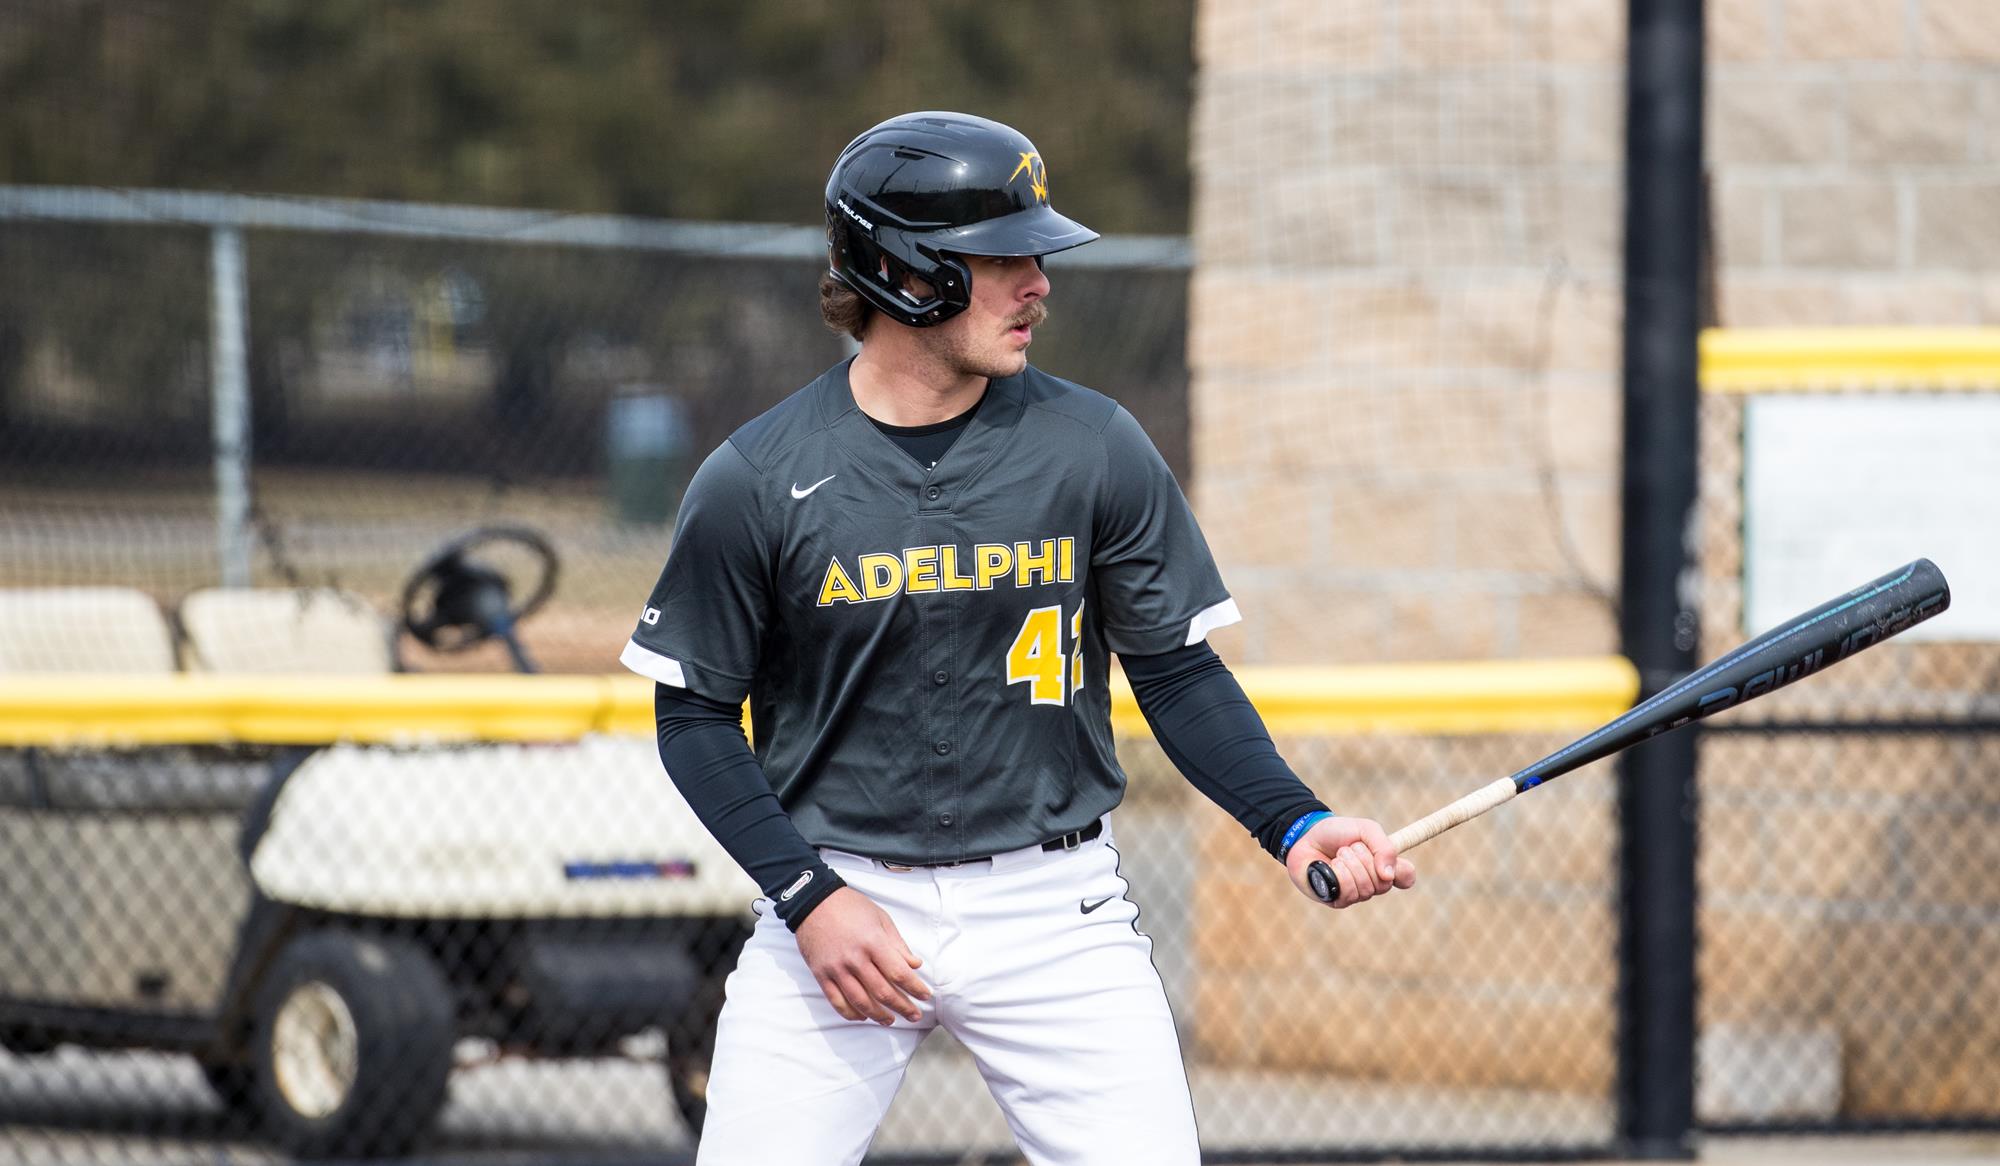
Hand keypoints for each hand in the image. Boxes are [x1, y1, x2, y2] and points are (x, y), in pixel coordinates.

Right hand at [793, 887, 930, 1024]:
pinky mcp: (821, 974)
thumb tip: (915, 964)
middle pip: (882, 992)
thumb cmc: (851, 907)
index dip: (915, 988)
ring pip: (860, 1002)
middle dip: (902, 1007)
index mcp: (872, 942)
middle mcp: (855, 958)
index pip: (899, 973)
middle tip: (914, 1015)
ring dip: (878, 1015)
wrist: (813, 902)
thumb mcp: (880, 918)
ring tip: (890, 1021)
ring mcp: (836, 969)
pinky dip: (851, 1013)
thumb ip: (898, 944)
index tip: (925, 996)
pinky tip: (863, 1016)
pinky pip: (837, 1001)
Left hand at [1284, 816, 1415, 908]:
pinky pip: (1348, 893)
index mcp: (1383, 864)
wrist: (1305, 836)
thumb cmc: (1336, 833)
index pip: (1406, 877)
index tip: (1388, 862)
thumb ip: (1383, 847)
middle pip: (1384, 883)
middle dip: (1365, 859)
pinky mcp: (1338, 900)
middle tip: (1349, 847)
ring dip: (1350, 865)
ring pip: (1366, 889)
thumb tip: (1388, 876)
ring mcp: (1356, 893)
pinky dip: (1339, 874)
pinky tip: (1331, 867)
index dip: (1403, 872)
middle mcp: (1372, 882)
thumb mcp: (1364, 829)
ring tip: (1338, 856)